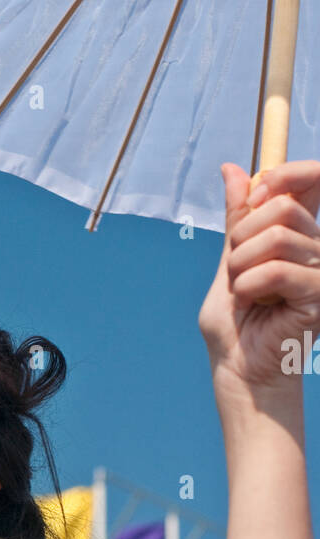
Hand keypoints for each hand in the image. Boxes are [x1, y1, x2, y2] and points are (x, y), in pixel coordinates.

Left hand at [198, 160, 319, 399]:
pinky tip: (250, 305)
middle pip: (283, 205)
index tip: (254, 198)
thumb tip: (233, 169)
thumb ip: (236, 218)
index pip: (313, 179)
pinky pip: (279, 271)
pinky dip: (250, 286)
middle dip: (241, 235)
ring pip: (279, 236)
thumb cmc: (235, 325)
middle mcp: (317, 249)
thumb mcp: (228, 262)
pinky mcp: (319, 296)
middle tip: (234, 270)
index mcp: (299, 235)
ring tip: (242, 293)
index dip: (283, 176)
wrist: (237, 370)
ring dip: (242, 265)